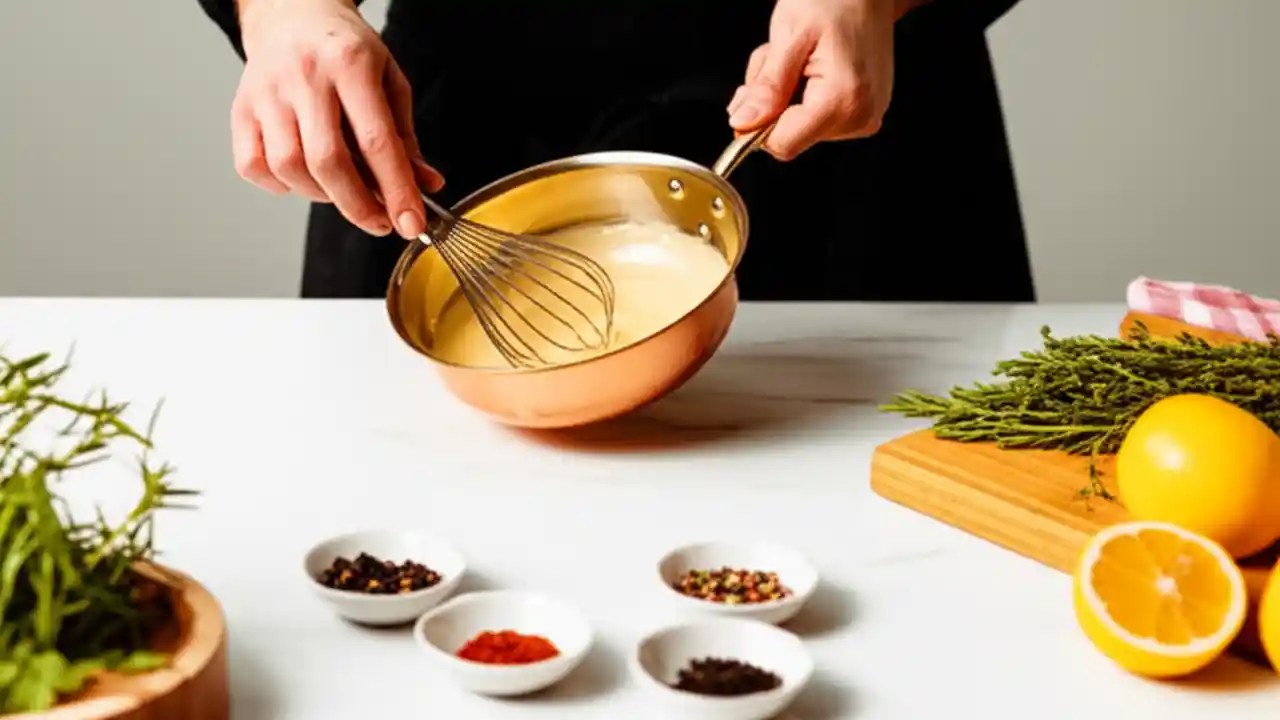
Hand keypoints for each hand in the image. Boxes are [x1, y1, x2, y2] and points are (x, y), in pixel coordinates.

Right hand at [231, 0, 443, 237]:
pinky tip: (304, 176)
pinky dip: (283, 186)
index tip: (411, 225)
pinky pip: (254, 167)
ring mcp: (266, 93)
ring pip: (290, 168)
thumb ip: (406, 138)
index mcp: (350, 64)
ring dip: (322, 196)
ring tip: (342, 188)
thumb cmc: (346, 51)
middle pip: (328, 161)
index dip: (396, 190)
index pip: (376, 141)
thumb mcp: (389, 82)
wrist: (292, 14)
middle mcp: (304, 76)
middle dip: (359, 205)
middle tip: (380, 222)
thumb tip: (426, 186)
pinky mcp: (240, 109)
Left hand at [727, 0, 900, 160]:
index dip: (757, 123)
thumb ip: (768, 87)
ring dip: (784, 96)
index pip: (782, 144)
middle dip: (771, 102)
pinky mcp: (863, 114)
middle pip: (789, 136)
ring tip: (798, 58)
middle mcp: (859, 117)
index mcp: (842, 100)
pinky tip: (809, 67)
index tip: (752, 92)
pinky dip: (800, 96)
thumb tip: (743, 124)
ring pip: (798, 128)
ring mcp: (864, 118)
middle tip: (778, 60)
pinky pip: (815, 120)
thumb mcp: (788, 36)